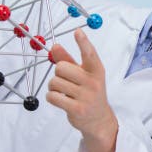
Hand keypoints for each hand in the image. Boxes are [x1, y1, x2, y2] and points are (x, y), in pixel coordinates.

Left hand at [47, 30, 117, 151]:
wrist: (99, 119)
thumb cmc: (88, 92)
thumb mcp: (83, 75)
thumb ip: (69, 60)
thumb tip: (55, 46)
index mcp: (96, 70)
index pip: (90, 54)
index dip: (83, 42)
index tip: (78, 32)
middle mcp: (93, 82)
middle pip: (61, 68)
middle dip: (58, 74)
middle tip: (66, 82)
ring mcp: (86, 96)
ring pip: (54, 82)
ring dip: (54, 88)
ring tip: (64, 93)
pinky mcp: (77, 109)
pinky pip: (52, 96)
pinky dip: (52, 98)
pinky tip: (61, 101)